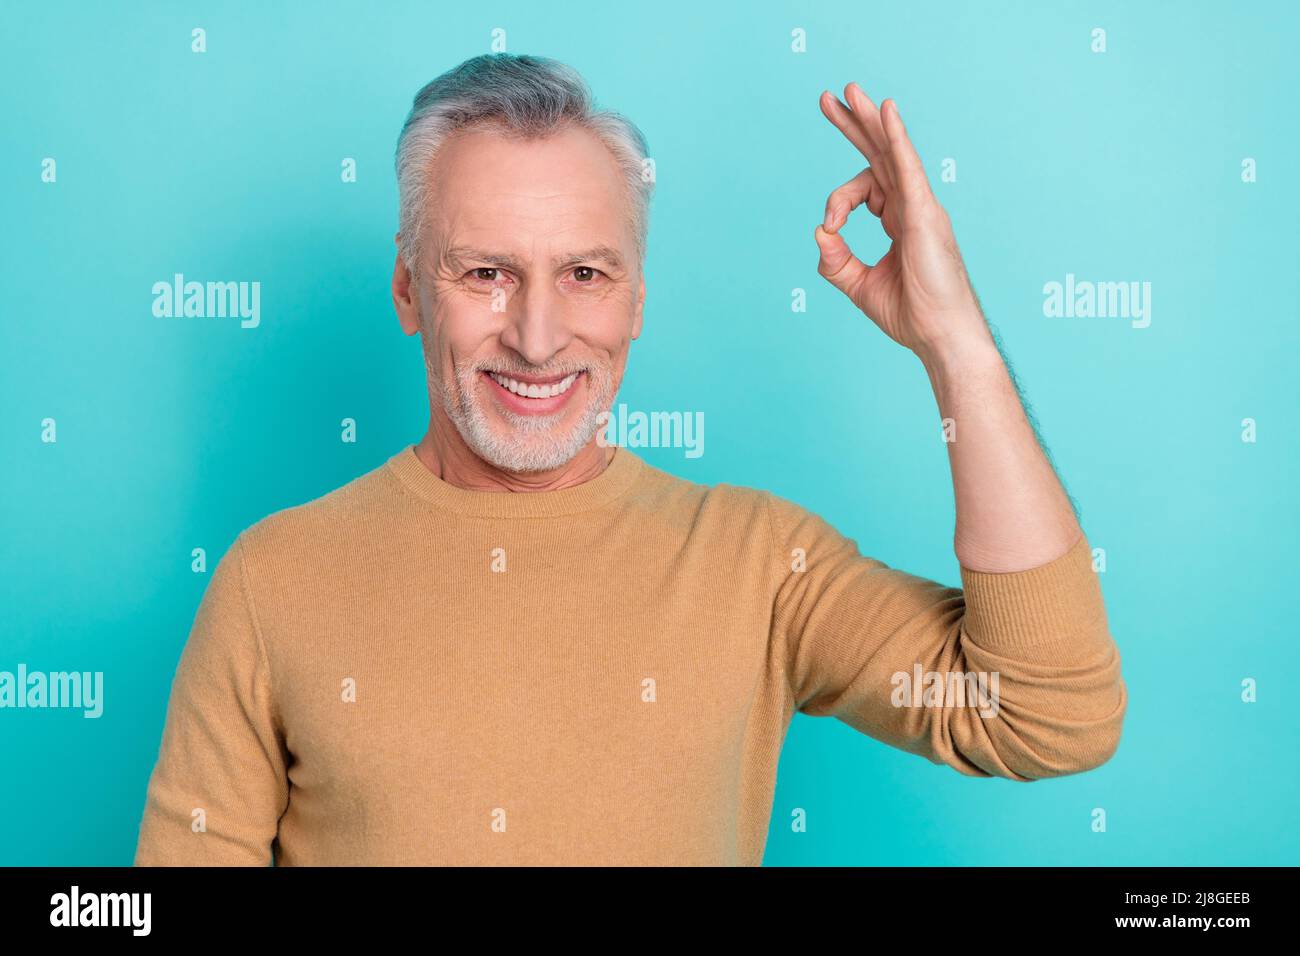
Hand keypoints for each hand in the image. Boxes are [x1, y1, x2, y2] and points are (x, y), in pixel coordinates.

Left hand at [814, 85, 991, 365]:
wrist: (940, 336)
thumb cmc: (911, 314)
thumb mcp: (859, 285)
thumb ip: (836, 261)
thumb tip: (820, 231)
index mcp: (899, 220)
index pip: (863, 189)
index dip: (837, 201)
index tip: (830, 227)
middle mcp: (912, 206)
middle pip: (878, 154)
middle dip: (854, 125)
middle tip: (830, 97)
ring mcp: (921, 207)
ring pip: (891, 152)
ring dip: (869, 121)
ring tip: (848, 91)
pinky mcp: (925, 213)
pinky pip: (908, 167)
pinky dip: (896, 138)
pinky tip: (884, 110)